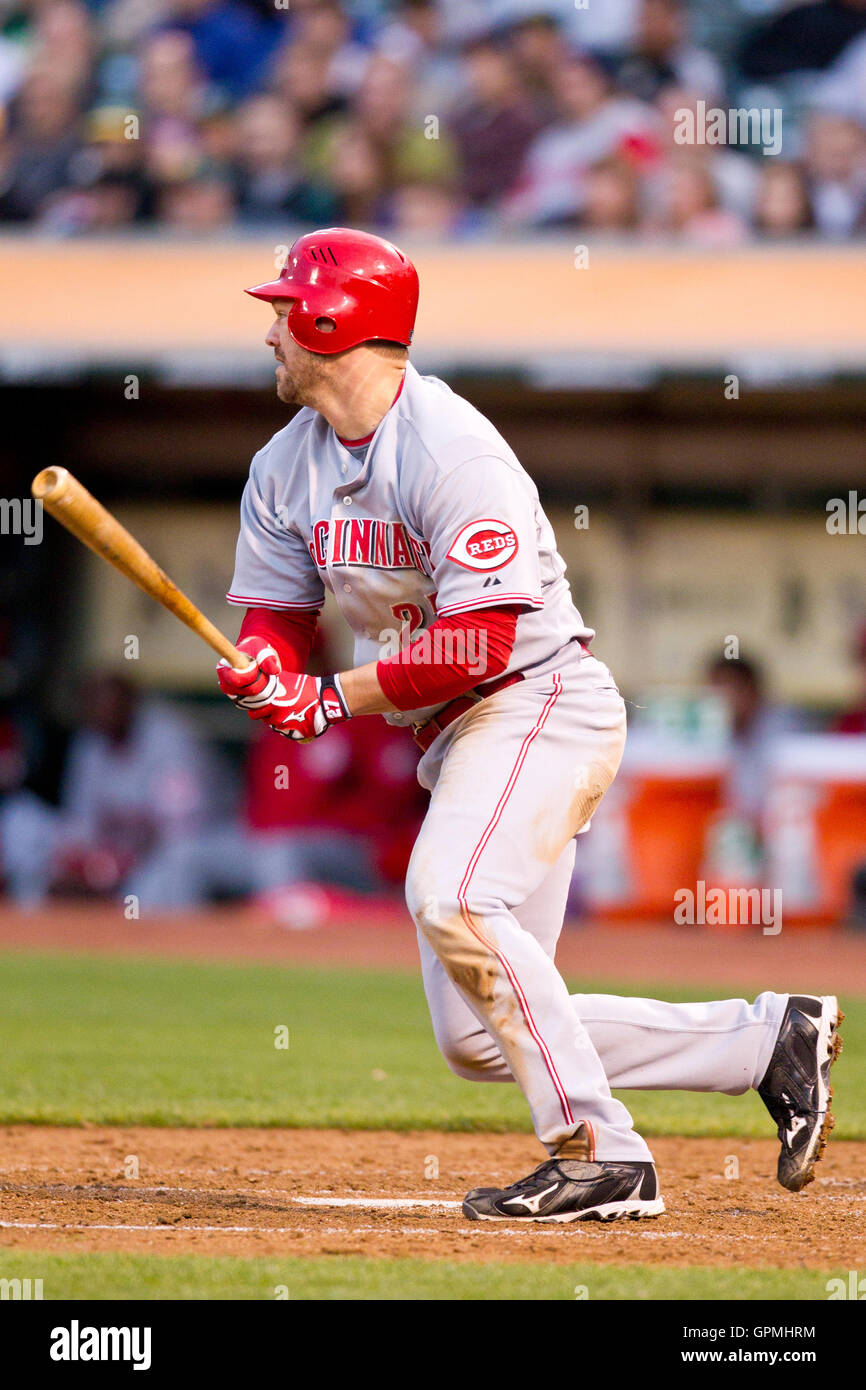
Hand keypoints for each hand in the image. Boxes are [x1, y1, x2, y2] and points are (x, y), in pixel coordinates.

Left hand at [217, 639, 349, 741]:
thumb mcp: (287, 681)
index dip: (253, 707)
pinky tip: (295, 717)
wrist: (326, 700)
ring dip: (276, 719)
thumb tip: (260, 678)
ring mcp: (285, 727)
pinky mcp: (294, 734)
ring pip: (273, 725)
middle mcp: (275, 717)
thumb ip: (272, 683)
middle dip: (264, 713)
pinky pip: (284, 731)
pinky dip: (287, 726)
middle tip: (273, 706)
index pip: (252, 711)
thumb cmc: (306, 688)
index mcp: (271, 703)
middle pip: (261, 719)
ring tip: (287, 710)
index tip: (255, 704)